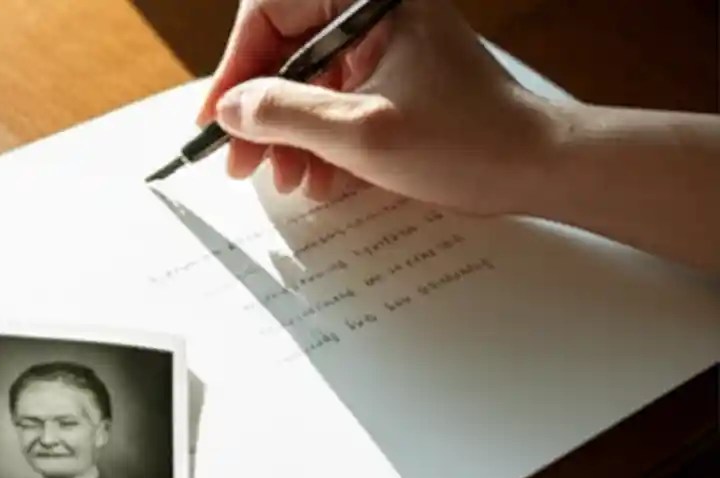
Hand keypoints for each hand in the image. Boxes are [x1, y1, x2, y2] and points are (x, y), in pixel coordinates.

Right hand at [200, 0, 557, 213]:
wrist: (538, 168)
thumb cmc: (469, 142)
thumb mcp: (361, 133)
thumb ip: (285, 114)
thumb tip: (230, 109)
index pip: (272, 10)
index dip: (236, 66)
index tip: (218, 117)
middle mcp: (374, 9)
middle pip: (285, 47)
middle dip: (260, 111)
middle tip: (241, 162)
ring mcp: (383, 42)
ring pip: (305, 79)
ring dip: (287, 135)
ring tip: (287, 181)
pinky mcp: (392, 75)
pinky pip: (333, 99)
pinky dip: (317, 140)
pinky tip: (317, 179)